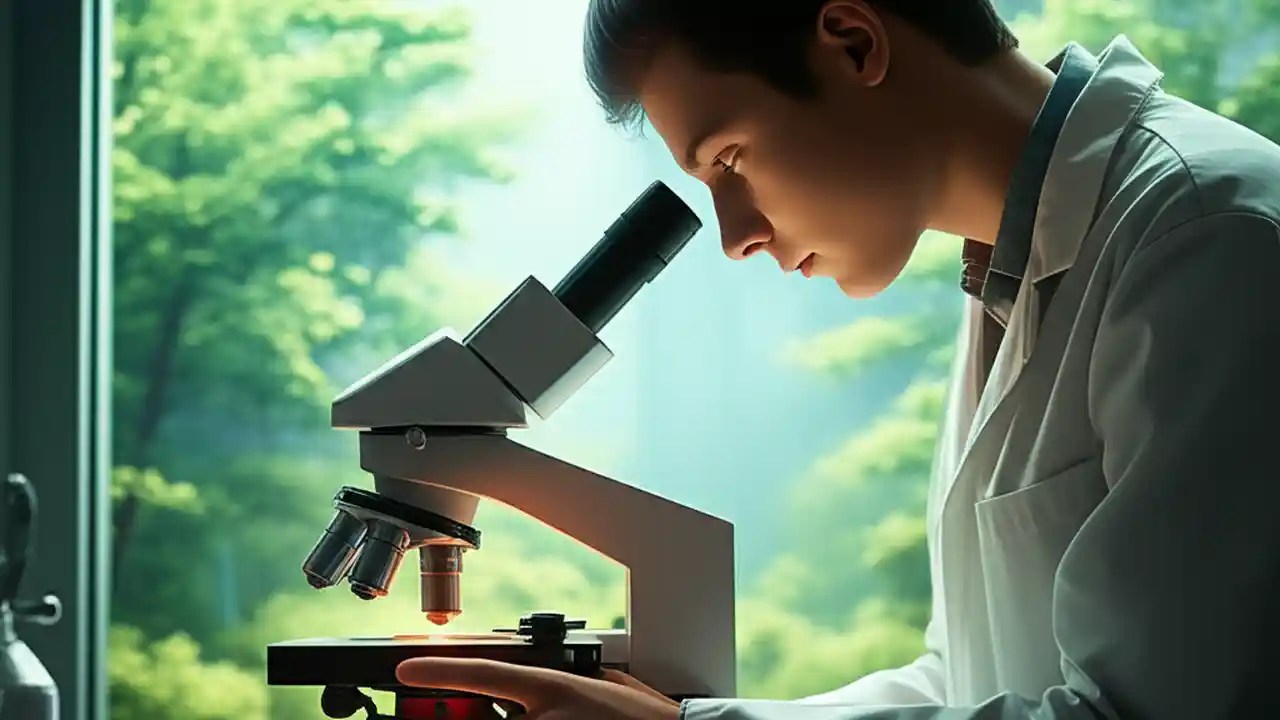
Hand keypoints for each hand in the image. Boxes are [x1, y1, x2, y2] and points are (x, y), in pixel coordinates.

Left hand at [396, 658, 681, 719]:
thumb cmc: (645, 716)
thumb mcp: (599, 683)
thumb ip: (555, 685)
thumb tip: (516, 691)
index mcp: (555, 687)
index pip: (483, 673)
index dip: (439, 671)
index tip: (405, 669)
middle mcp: (544, 719)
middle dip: (465, 717)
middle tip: (457, 711)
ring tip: (561, 715)